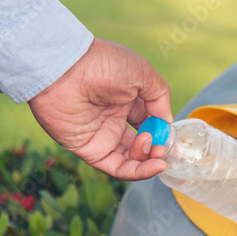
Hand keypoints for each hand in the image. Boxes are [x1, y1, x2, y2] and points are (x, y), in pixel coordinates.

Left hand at [28, 38, 172, 179]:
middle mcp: (113, 119)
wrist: (65, 69)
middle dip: (157, 149)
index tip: (171, 136)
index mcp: (126, 100)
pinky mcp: (89, 150)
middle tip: (163, 147)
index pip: (149, 123)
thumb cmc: (102, 64)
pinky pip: (115, 167)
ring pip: (131, 160)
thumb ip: (160, 97)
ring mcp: (101, 136)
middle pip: (140, 145)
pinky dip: (136, 172)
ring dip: (148, 160)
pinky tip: (153, 165)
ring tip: (156, 151)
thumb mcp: (142, 73)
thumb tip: (166, 122)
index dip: (162, 132)